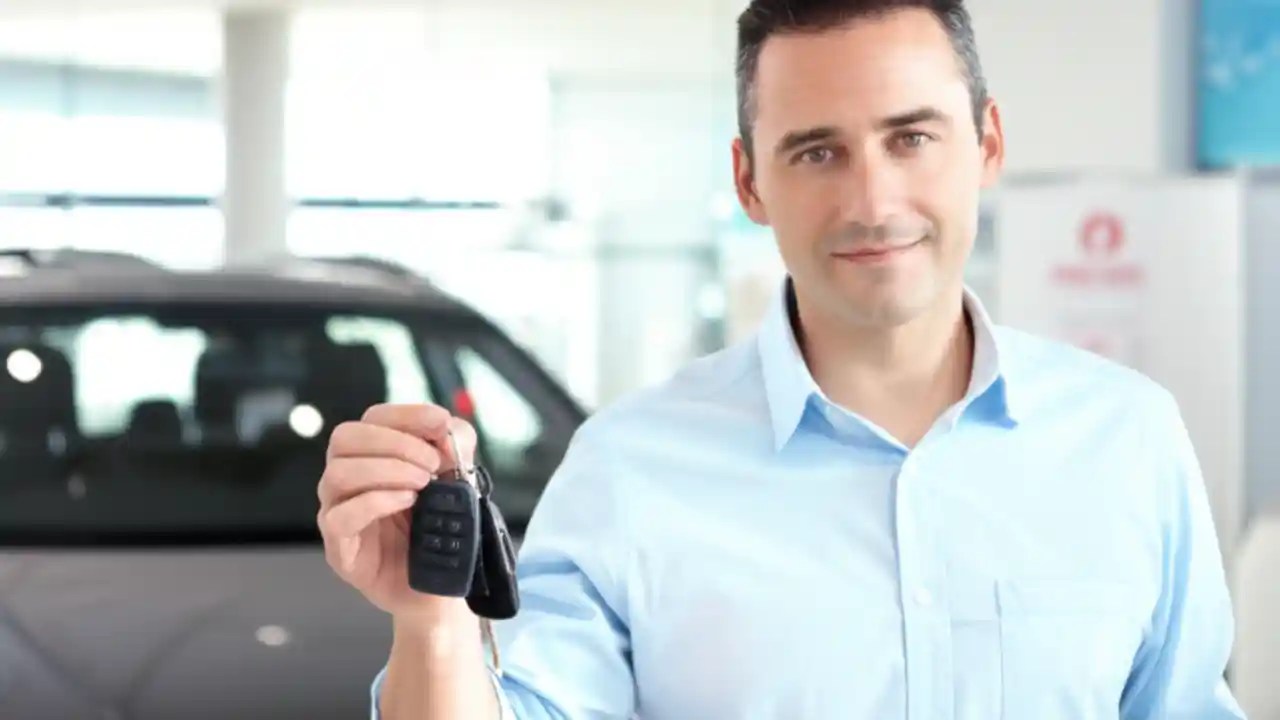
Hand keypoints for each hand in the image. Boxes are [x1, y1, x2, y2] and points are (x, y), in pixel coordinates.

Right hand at [317, 403, 477, 622]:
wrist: (439, 588)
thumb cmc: (438, 531)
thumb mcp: (457, 480)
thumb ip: (456, 447)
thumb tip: (446, 430)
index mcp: (372, 457)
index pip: (373, 418)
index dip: (406, 414)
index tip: (439, 422)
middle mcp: (347, 480)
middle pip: (346, 438)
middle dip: (394, 442)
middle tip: (431, 463)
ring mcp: (338, 513)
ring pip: (339, 473)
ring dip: (387, 470)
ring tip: (421, 485)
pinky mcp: (339, 549)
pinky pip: (339, 517)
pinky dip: (376, 501)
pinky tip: (406, 502)